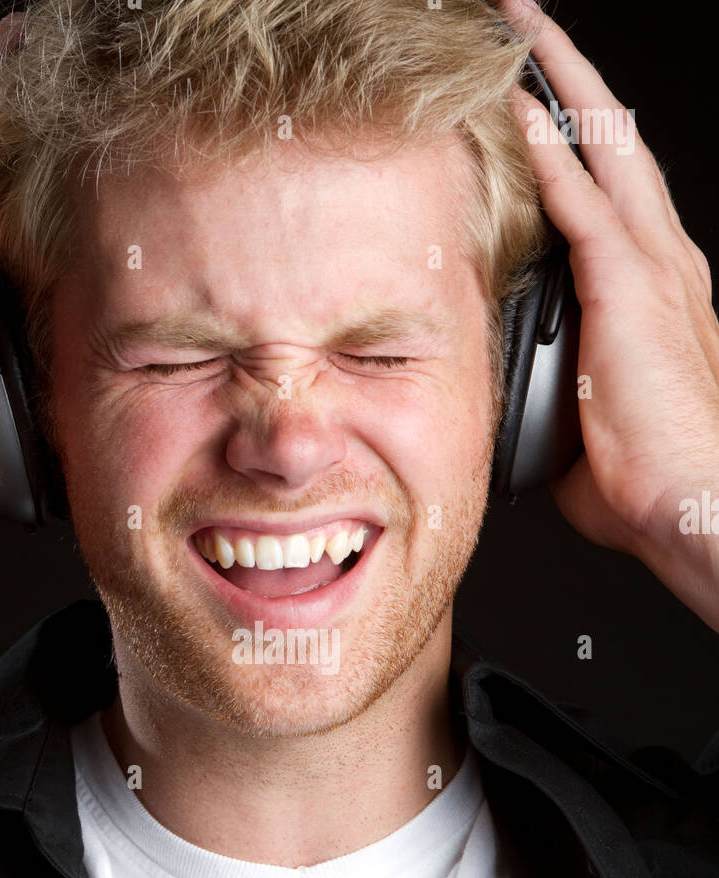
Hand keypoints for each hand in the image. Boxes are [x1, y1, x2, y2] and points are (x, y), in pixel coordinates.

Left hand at [493, 0, 718, 631]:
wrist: (688, 503)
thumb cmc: (644, 478)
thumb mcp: (587, 420)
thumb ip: (553, 387)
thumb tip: (516, 396)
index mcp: (654, 291)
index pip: (612, 191)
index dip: (576, 140)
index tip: (536, 104)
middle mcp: (663, 261)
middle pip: (616, 142)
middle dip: (569, 76)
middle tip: (525, 26)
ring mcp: (651, 266)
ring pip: (606, 145)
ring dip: (560, 84)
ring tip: (518, 31)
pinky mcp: (630, 285)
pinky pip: (582, 198)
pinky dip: (551, 149)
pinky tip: (519, 109)